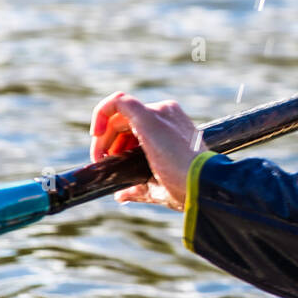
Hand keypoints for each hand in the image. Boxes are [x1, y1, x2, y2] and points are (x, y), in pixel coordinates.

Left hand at [89, 92, 205, 209]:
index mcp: (174, 127)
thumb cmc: (188, 188)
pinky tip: (96, 133)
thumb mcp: (160, 185)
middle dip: (108, 141)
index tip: (113, 161)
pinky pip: (118, 102)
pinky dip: (101, 112)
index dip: (120, 143)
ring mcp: (159, 112)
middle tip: (101, 161)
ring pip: (119, 113)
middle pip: (126, 120)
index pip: (138, 127)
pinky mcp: (147, 116)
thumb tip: (122, 195)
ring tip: (100, 158)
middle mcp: (168, 114)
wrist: (202, 184)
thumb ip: (140, 186)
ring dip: (103, 135)